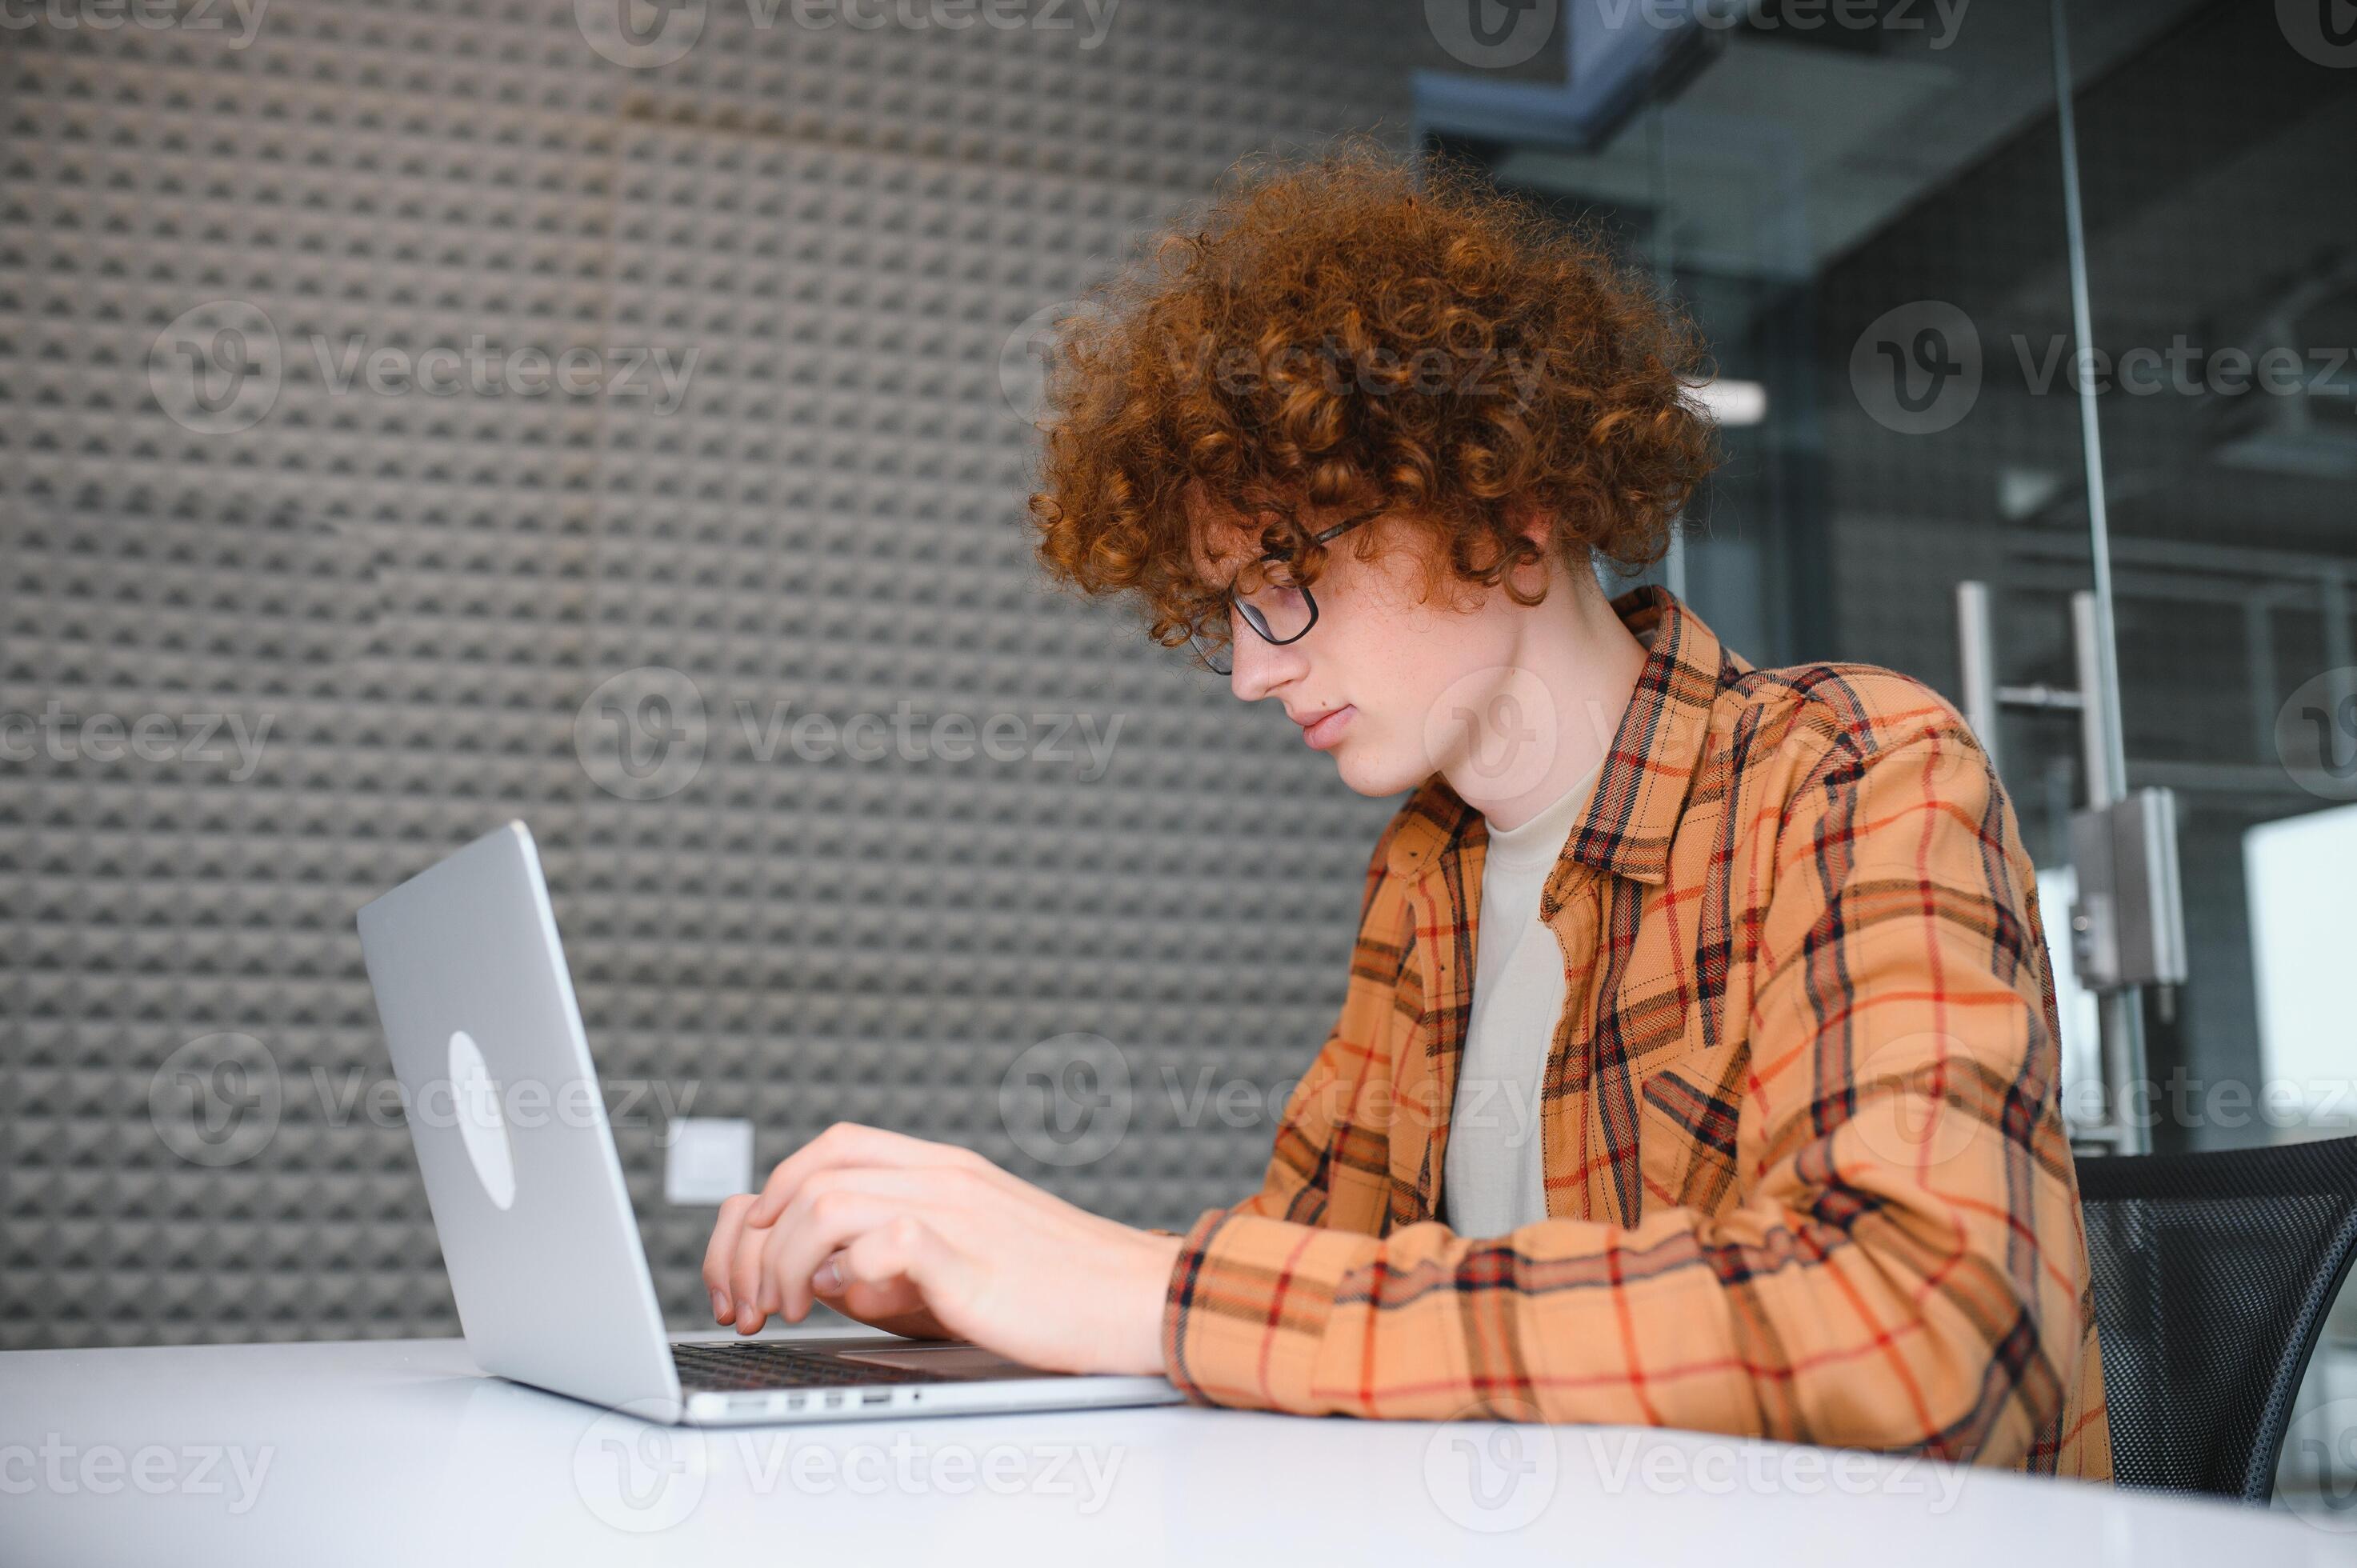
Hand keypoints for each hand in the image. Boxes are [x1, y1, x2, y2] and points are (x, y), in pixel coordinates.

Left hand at [700, 1122, 1186, 1376]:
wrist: (1139, 1299)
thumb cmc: (1060, 1288)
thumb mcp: (967, 1254)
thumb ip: (898, 1255)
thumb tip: (826, 1276)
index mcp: (943, 1168)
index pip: (829, 1148)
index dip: (772, 1195)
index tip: (754, 1253)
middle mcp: (943, 1177)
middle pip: (811, 1168)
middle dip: (759, 1235)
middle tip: (755, 1296)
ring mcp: (957, 1212)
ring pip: (827, 1200)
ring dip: (783, 1259)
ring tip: (786, 1310)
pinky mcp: (971, 1259)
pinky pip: (884, 1241)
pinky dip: (843, 1272)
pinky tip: (842, 1307)